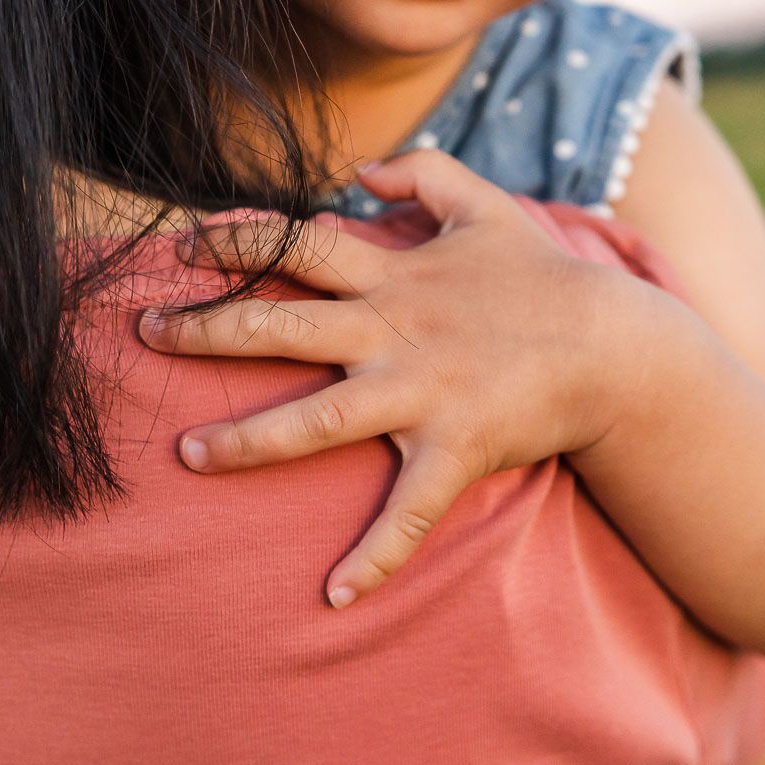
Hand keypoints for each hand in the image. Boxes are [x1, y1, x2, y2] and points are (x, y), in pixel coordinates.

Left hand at [139, 151, 651, 607]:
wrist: (619, 347)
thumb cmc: (544, 279)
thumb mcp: (486, 208)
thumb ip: (424, 175)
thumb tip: (362, 168)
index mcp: (394, 275)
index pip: (297, 246)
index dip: (235, 242)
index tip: (176, 246)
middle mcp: (395, 331)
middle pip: (281, 325)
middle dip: (206, 330)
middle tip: (146, 333)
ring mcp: (423, 394)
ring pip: (318, 419)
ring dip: (248, 442)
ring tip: (187, 455)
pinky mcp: (457, 451)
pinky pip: (409, 513)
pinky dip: (375, 557)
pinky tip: (334, 596)